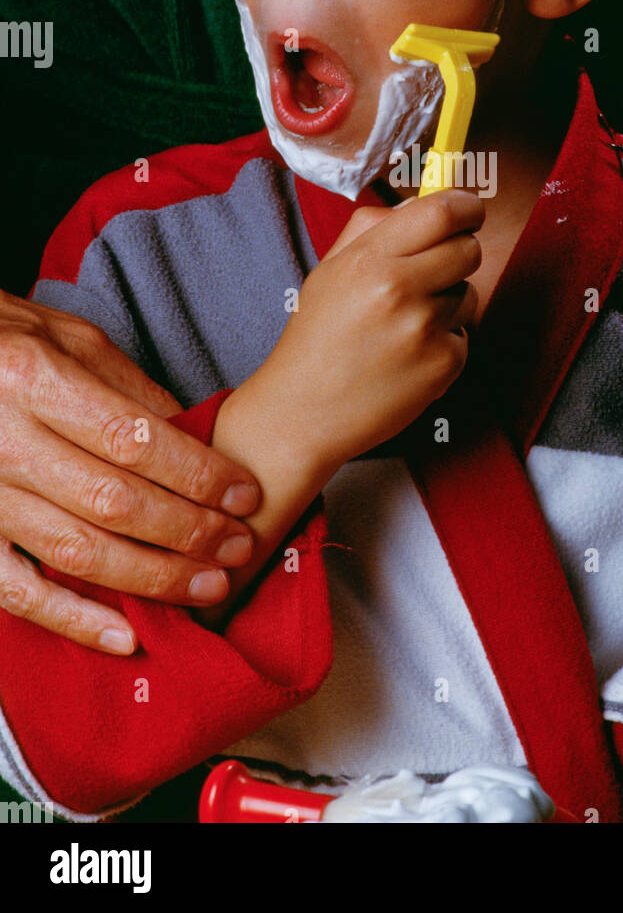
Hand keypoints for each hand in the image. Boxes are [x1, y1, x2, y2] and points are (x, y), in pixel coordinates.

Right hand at [0, 292, 261, 652]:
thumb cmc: (8, 343)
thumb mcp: (73, 341)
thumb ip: (132, 394)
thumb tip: (198, 445)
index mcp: (35, 380)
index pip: (134, 440)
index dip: (197, 474)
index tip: (244, 495)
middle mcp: (4, 440)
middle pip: (112, 501)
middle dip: (187, 531)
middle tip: (238, 546)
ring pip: (74, 550)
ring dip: (150, 577)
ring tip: (207, 586)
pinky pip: (16, 591)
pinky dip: (72, 619)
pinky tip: (125, 636)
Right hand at [215, 189, 482, 494]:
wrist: (302, 413)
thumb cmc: (317, 338)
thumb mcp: (330, 270)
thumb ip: (374, 228)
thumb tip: (423, 202)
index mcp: (369, 259)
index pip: (442, 212)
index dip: (466, 206)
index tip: (470, 211)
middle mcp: (398, 289)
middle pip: (468, 249)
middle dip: (460, 254)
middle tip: (436, 270)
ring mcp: (424, 329)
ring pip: (468, 293)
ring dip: (448, 304)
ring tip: (403, 327)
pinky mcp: (443, 365)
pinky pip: (463, 335)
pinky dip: (443, 344)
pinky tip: (407, 359)